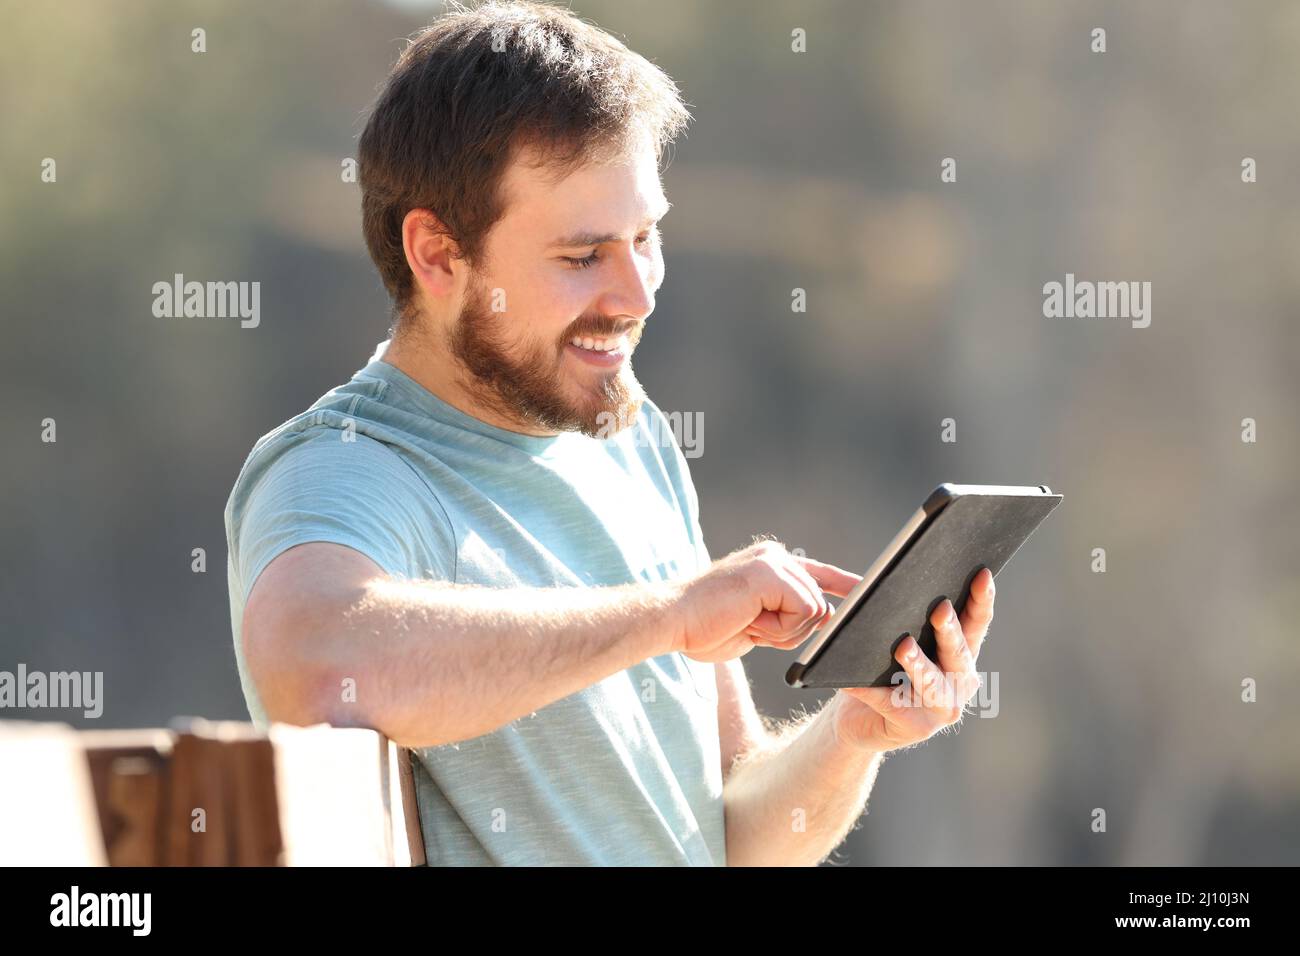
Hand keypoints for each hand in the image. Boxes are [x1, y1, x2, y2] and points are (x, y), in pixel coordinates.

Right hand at [672, 540, 861, 662]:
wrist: (671, 620)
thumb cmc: (704, 627)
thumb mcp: (758, 624)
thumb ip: (790, 617)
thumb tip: (825, 617)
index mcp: (770, 563)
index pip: (819, 573)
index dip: (844, 584)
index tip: (866, 589)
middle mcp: (775, 556)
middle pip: (819, 603)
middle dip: (791, 630)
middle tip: (749, 627)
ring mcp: (774, 562)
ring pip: (814, 610)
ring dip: (782, 631)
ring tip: (745, 622)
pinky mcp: (772, 573)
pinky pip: (804, 612)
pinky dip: (779, 629)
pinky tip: (749, 619)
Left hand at [832, 567, 995, 752]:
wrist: (857, 719)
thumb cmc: (882, 671)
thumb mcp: (900, 641)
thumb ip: (909, 620)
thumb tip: (895, 584)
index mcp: (961, 656)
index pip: (976, 623)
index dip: (981, 599)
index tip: (982, 573)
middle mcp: (960, 683)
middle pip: (957, 653)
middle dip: (949, 631)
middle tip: (940, 609)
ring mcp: (941, 709)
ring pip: (931, 683)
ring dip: (918, 664)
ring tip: (903, 647)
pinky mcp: (915, 728)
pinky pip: (890, 703)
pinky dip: (871, 690)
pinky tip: (854, 679)